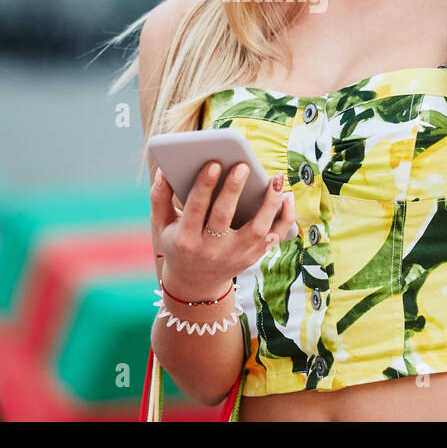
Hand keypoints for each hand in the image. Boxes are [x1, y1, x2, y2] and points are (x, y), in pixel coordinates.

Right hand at [148, 160, 296, 301]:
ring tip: (275, 178)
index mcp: (185, 238)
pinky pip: (273, 238)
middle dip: (233, 190)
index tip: (213, 163)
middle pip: (224, 217)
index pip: (195, 209)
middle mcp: (210, 250)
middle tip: (243, 165)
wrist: (194, 284)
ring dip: (268, 204)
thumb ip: (159, 196)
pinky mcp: (251, 258)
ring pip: (256, 230)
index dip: (204, 186)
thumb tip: (163, 169)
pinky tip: (287, 196)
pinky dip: (284, 218)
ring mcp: (234, 256)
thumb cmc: (178, 243)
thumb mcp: (162, 224)